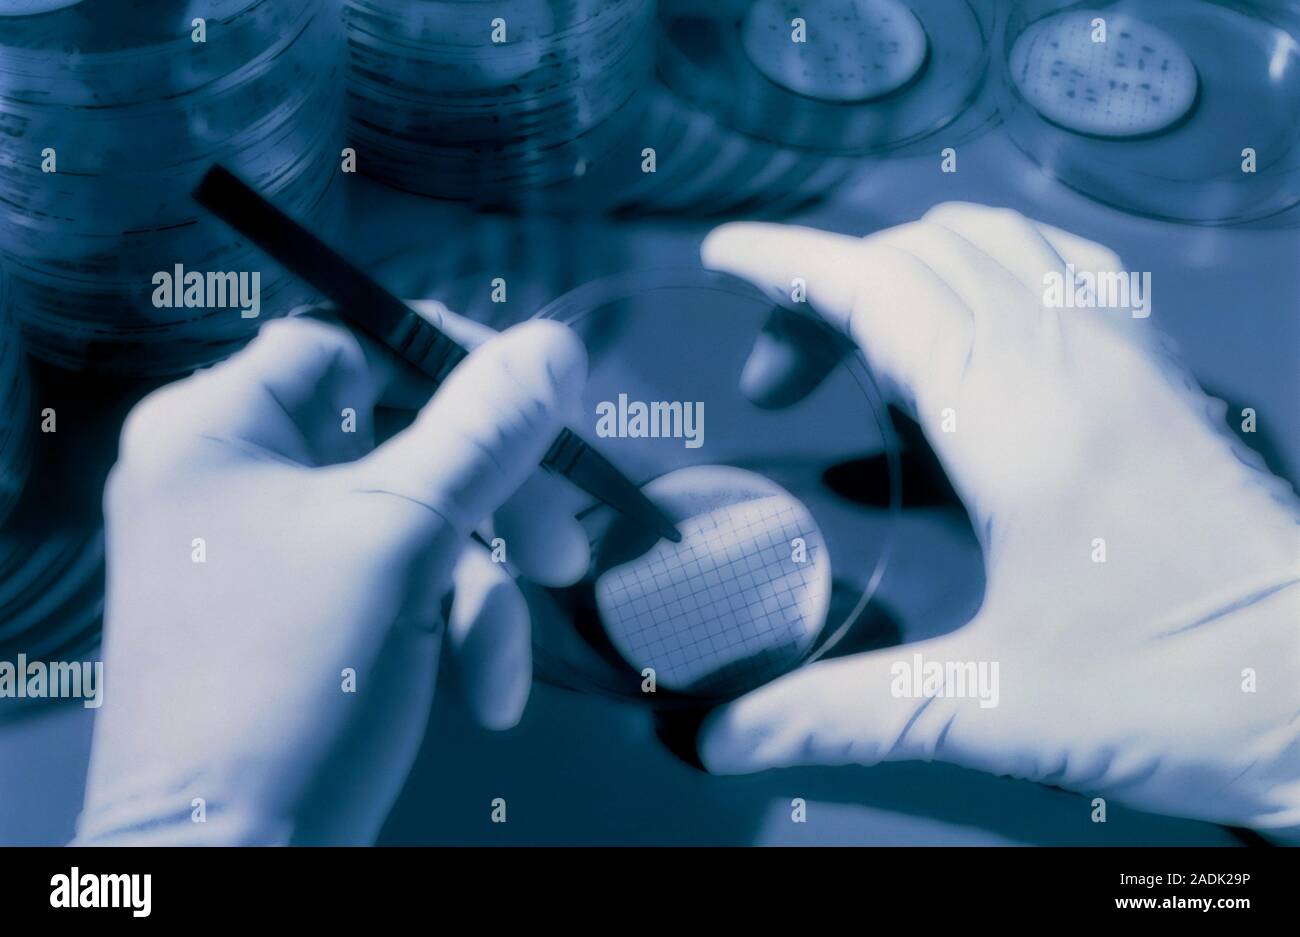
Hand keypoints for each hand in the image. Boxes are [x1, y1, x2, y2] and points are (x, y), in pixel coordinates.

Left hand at [76, 310, 587, 844]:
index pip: (351, 339)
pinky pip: (395, 585)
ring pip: (413, 524)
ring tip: (493, 670)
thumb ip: (486, 429)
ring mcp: (265, 554)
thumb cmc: (298, 680)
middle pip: (398, 438)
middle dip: (492, 504)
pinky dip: (445, 630)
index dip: (450, 362)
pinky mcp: (302, 620)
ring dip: (476, 593)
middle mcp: (233, 477)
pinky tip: (478, 692)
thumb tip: (557, 342)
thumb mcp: (405, 536)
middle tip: (563, 549)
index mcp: (221, 428)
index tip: (538, 405)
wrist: (232, 865)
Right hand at [697, 203, 1299, 838]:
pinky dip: (984, 267)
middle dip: (826, 292)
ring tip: (859, 350)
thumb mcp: (993, 708)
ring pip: (992, 240)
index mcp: (1019, 420)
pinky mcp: (1158, 365)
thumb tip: (717, 741)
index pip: (880, 289)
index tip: (720, 258)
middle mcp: (1072, 355)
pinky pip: (1055, 261)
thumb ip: (841, 713)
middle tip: (776, 382)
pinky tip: (969, 330)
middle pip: (920, 256)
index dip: (788, 266)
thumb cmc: (1176, 691)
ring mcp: (1125, 348)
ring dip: (904, 270)